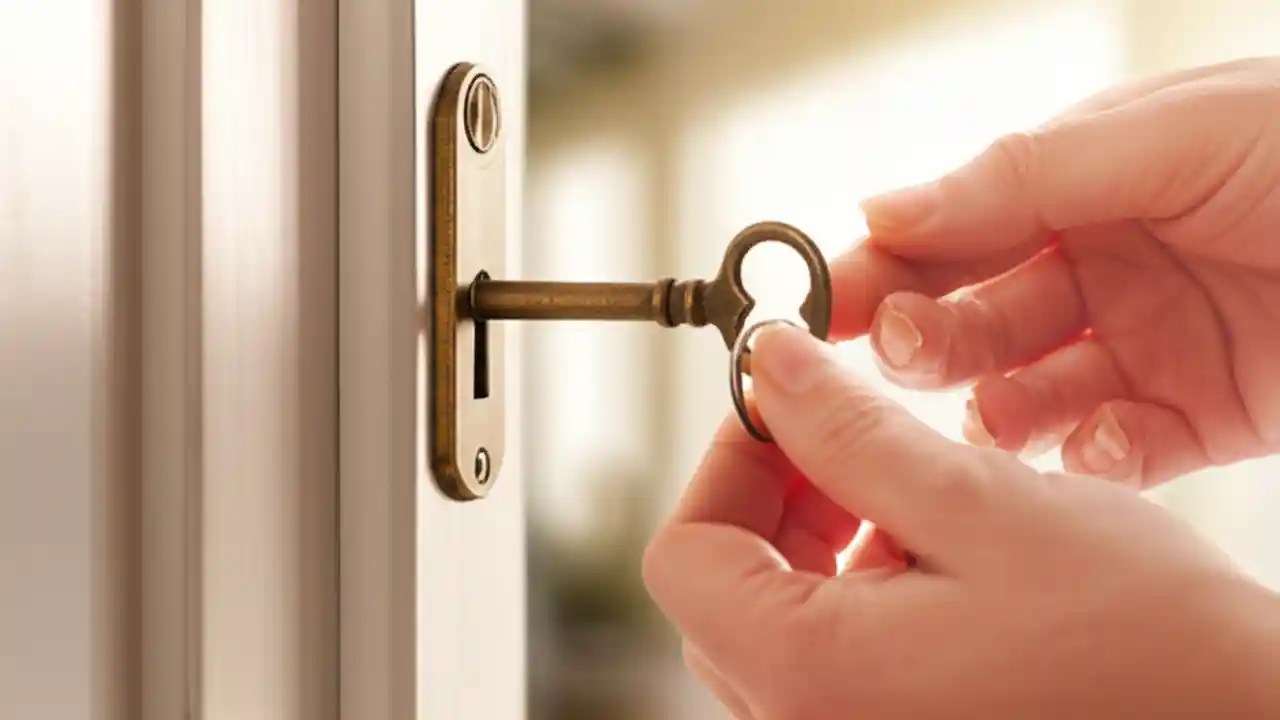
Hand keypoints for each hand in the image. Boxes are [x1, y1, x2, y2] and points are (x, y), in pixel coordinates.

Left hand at [644, 324, 1279, 718]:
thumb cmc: (1142, 640)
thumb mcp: (980, 506)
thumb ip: (848, 433)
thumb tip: (764, 367)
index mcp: (811, 679)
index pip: (683, 555)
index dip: (726, 461)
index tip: (786, 405)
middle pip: (723, 588)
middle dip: (774, 494)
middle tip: (846, 436)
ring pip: (775, 621)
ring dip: (819, 535)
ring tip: (909, 493)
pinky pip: (832, 659)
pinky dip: (858, 587)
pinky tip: (934, 552)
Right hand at [831, 57, 1279, 485]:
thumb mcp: (1173, 133)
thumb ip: (1023, 174)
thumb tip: (881, 207)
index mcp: (1081, 185)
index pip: (952, 230)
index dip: (882, 264)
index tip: (821, 304)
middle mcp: (1100, 267)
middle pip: (975, 319)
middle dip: (930, 338)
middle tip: (906, 353)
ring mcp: (1145, 345)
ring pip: (1028, 396)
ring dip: (998, 408)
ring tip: (1000, 412)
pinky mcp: (1198, 418)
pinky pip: (1118, 450)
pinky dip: (1096, 455)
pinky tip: (1106, 440)